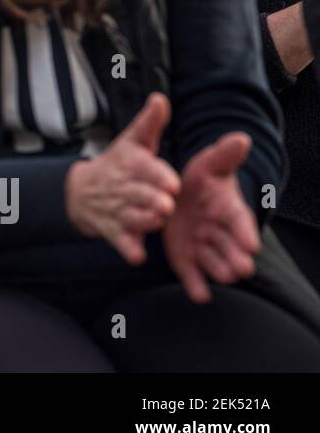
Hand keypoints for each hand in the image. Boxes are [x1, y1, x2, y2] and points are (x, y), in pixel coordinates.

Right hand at [65, 92, 181, 265]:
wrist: (79, 191)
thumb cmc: (117, 164)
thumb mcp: (132, 141)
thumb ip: (150, 123)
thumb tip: (160, 99)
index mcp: (132, 165)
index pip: (146, 169)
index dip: (158, 176)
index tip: (172, 183)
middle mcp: (124, 188)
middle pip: (140, 195)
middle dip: (152, 200)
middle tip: (165, 205)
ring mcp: (117, 211)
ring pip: (133, 219)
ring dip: (144, 221)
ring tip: (156, 220)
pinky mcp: (113, 232)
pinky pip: (121, 242)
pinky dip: (128, 248)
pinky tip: (136, 254)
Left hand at [162, 132, 258, 303]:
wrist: (180, 197)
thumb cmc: (202, 181)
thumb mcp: (208, 165)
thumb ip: (223, 155)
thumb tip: (241, 138)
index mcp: (228, 210)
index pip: (240, 222)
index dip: (245, 232)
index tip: (252, 243)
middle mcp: (220, 233)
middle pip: (232, 248)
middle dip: (236, 257)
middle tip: (241, 267)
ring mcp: (205, 248)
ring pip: (215, 264)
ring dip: (219, 270)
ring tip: (223, 276)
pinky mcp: (187, 260)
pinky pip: (193, 276)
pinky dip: (196, 286)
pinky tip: (199, 294)